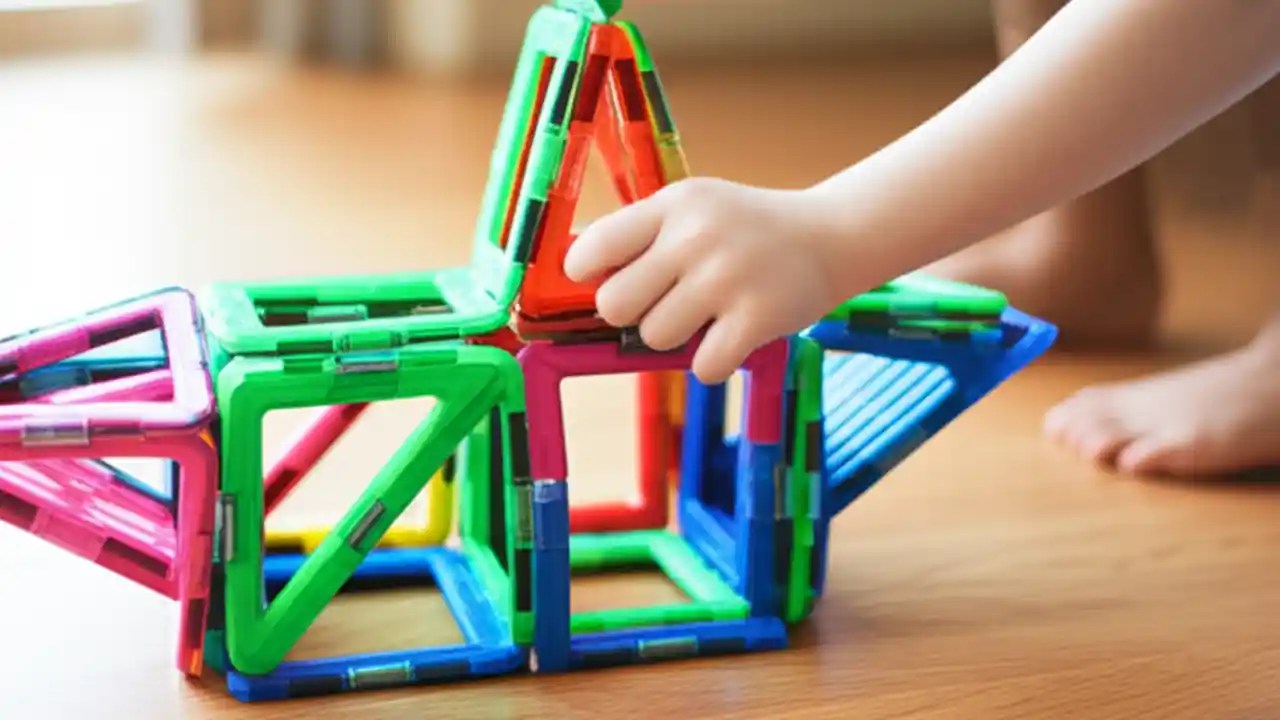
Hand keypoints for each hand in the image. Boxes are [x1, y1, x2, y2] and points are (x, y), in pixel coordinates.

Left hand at [564, 177, 845, 383]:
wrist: (831, 236)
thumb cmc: (746, 230)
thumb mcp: (694, 209)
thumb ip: (642, 236)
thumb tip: (575, 279)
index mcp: (673, 205)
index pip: (595, 248)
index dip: (588, 275)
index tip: (606, 280)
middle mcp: (696, 236)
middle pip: (615, 305)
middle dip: (633, 314)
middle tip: (664, 304)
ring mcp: (728, 277)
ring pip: (656, 338)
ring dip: (677, 338)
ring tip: (706, 316)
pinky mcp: (758, 316)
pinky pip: (702, 366)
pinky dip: (712, 362)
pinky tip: (732, 337)